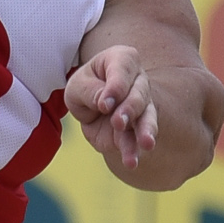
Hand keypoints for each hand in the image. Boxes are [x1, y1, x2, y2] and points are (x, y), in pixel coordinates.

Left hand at [67, 46, 159, 175]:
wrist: (92, 109)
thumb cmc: (85, 88)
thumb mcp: (77, 86)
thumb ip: (90, 91)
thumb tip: (106, 102)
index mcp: (122, 60)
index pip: (123, 69)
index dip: (115, 86)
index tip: (104, 104)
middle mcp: (138, 80)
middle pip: (139, 93)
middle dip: (130, 108)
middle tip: (118, 122)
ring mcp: (143, 105)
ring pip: (146, 117)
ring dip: (144, 130)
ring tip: (146, 144)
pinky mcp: (139, 128)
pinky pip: (138, 139)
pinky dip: (134, 151)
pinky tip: (132, 162)